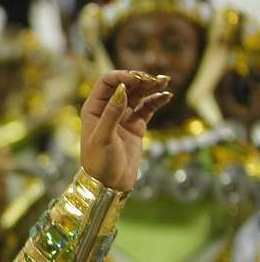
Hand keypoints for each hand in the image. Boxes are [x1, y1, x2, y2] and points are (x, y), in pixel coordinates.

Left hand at [79, 70, 172, 191]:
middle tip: (156, 79)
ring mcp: (123, 117)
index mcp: (93, 108)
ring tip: (165, 81)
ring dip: (150, 87)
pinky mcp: (136, 127)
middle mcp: (107, 109)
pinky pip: (147, 109)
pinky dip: (156, 101)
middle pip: (125, 86)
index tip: (138, 78)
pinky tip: (167, 96)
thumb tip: (122, 89)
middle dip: (140, 80)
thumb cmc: (99, 162)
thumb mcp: (103, 137)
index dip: (122, 76)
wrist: (108, 184)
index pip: (107, 83)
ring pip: (138, 96)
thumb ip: (111, 114)